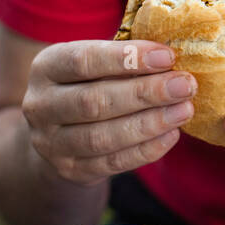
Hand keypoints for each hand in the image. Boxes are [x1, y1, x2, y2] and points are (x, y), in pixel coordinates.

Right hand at [22, 40, 195, 185]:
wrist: (55, 132)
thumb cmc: (86, 84)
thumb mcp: (92, 61)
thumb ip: (124, 56)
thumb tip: (171, 55)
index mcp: (45, 67)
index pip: (82, 60)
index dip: (126, 58)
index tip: (167, 57)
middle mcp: (40, 105)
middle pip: (94, 101)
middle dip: (145, 93)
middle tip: (185, 85)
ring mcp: (51, 143)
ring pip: (102, 137)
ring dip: (149, 123)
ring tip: (184, 110)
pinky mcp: (70, 170)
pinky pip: (112, 163)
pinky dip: (145, 150)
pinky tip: (171, 134)